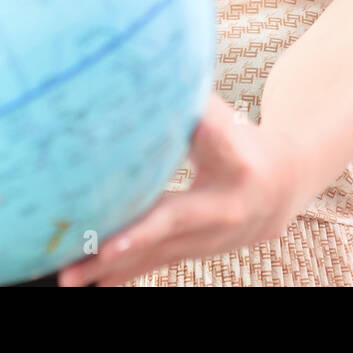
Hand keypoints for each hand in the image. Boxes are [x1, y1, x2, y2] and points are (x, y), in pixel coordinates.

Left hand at [56, 93, 295, 285]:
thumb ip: (190, 101)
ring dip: (112, 266)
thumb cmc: (242, 138)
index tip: (169, 149)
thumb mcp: (225, 116)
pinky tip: (90, 284)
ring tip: (70, 276)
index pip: (211, 153)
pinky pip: (154, 264)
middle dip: (131, 239)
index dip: (192, 146)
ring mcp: (212, 238)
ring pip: (157, 252)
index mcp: (236, 161)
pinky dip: (121, 274)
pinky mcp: (196, 252)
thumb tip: (141, 68)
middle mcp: (226, 208)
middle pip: (172, 222)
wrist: (282, 186)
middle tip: (94, 251)